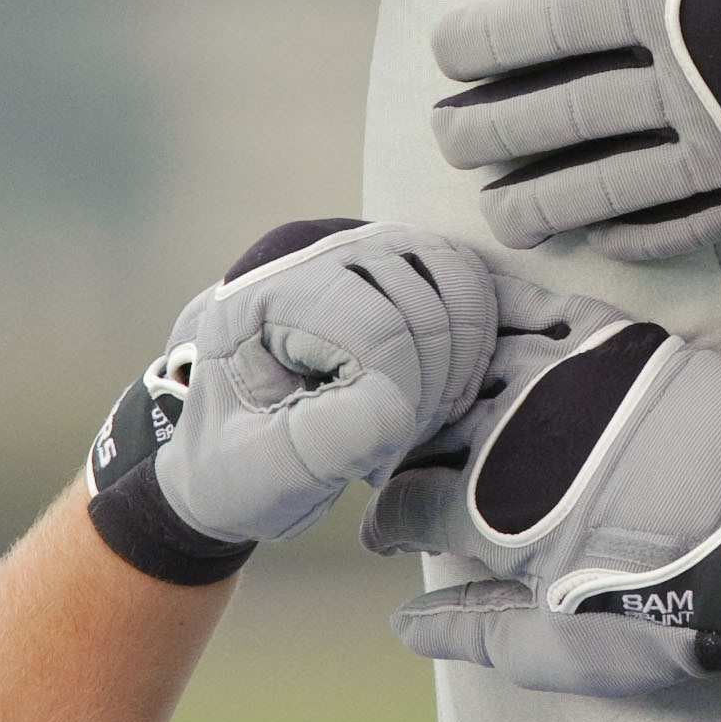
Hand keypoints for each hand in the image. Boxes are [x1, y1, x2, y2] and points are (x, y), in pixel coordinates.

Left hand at [84, 221, 519, 575]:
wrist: (227, 447)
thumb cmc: (237, 471)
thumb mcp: (261, 475)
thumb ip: (324, 441)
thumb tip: (400, 404)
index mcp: (260, 297)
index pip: (379, 331)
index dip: (405, 401)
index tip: (379, 455)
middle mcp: (308, 251)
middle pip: (426, 302)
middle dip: (435, 386)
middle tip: (406, 440)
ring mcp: (357, 246)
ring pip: (459, 278)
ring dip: (466, 356)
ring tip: (429, 413)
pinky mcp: (398, 258)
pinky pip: (470, 271)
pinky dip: (492, 320)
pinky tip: (490, 368)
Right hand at [381, 302, 720, 682]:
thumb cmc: (671, 615)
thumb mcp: (561, 648)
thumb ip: (473, 631)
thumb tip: (404, 623)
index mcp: (495, 512)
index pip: (410, 503)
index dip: (389, 520)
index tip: (388, 533)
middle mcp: (520, 433)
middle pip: (433, 420)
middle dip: (404, 436)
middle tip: (399, 444)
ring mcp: (574, 380)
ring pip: (477, 350)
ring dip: (440, 358)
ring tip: (421, 362)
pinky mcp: (628, 346)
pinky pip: (552, 305)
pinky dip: (509, 297)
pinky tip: (482, 290)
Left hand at [427, 0, 720, 255]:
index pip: (550, 26)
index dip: (489, 44)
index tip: (447, 56)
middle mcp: (688, 76)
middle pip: (565, 113)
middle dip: (496, 129)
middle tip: (444, 140)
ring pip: (617, 182)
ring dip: (551, 197)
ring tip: (498, 212)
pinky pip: (696, 221)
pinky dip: (643, 235)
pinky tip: (604, 242)